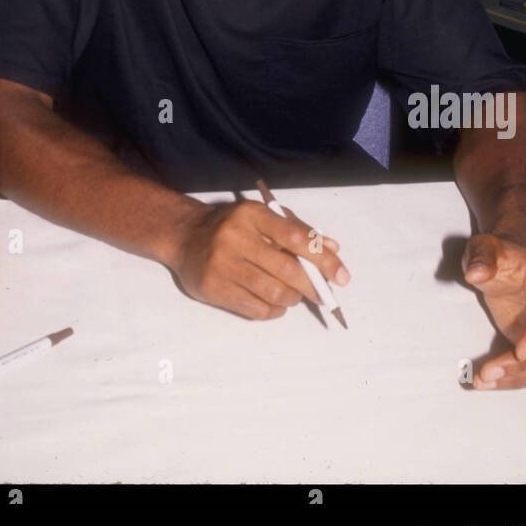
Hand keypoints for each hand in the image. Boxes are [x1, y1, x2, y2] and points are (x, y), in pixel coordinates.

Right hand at [169, 199, 349, 320]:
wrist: (183, 235)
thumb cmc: (230, 225)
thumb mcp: (261, 217)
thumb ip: (297, 230)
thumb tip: (333, 249)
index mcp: (252, 214)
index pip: (295, 237)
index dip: (323, 259)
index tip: (342, 276)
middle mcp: (235, 237)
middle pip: (287, 270)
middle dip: (311, 286)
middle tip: (321, 293)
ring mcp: (222, 265)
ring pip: (274, 293)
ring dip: (291, 299)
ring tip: (290, 294)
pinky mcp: (213, 289)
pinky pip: (256, 310)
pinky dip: (273, 311)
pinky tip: (272, 303)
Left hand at [463, 233, 525, 389]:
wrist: (506, 264)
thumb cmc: (497, 255)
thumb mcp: (484, 247)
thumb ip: (481, 257)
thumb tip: (475, 274)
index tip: (520, 351)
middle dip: (521, 363)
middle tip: (488, 373)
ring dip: (517, 377)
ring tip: (484, 382)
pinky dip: (516, 380)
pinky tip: (492, 383)